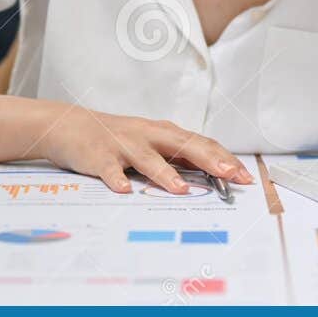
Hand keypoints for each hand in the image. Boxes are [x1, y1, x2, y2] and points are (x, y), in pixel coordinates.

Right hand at [35, 104, 253, 194]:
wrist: (73, 126)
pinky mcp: (100, 155)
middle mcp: (149, 135)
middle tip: (229, 174)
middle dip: (208, 159)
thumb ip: (179, 158)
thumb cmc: (120, 139)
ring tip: (181, 190)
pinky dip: (116, 178)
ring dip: (165, 174)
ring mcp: (124, 144)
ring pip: (148, 158)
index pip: (202, 144)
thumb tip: (215, 175)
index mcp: (165, 134)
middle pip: (183, 145)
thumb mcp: (153, 144)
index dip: (224, 158)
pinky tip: (124, 190)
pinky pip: (109, 169)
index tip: (244, 175)